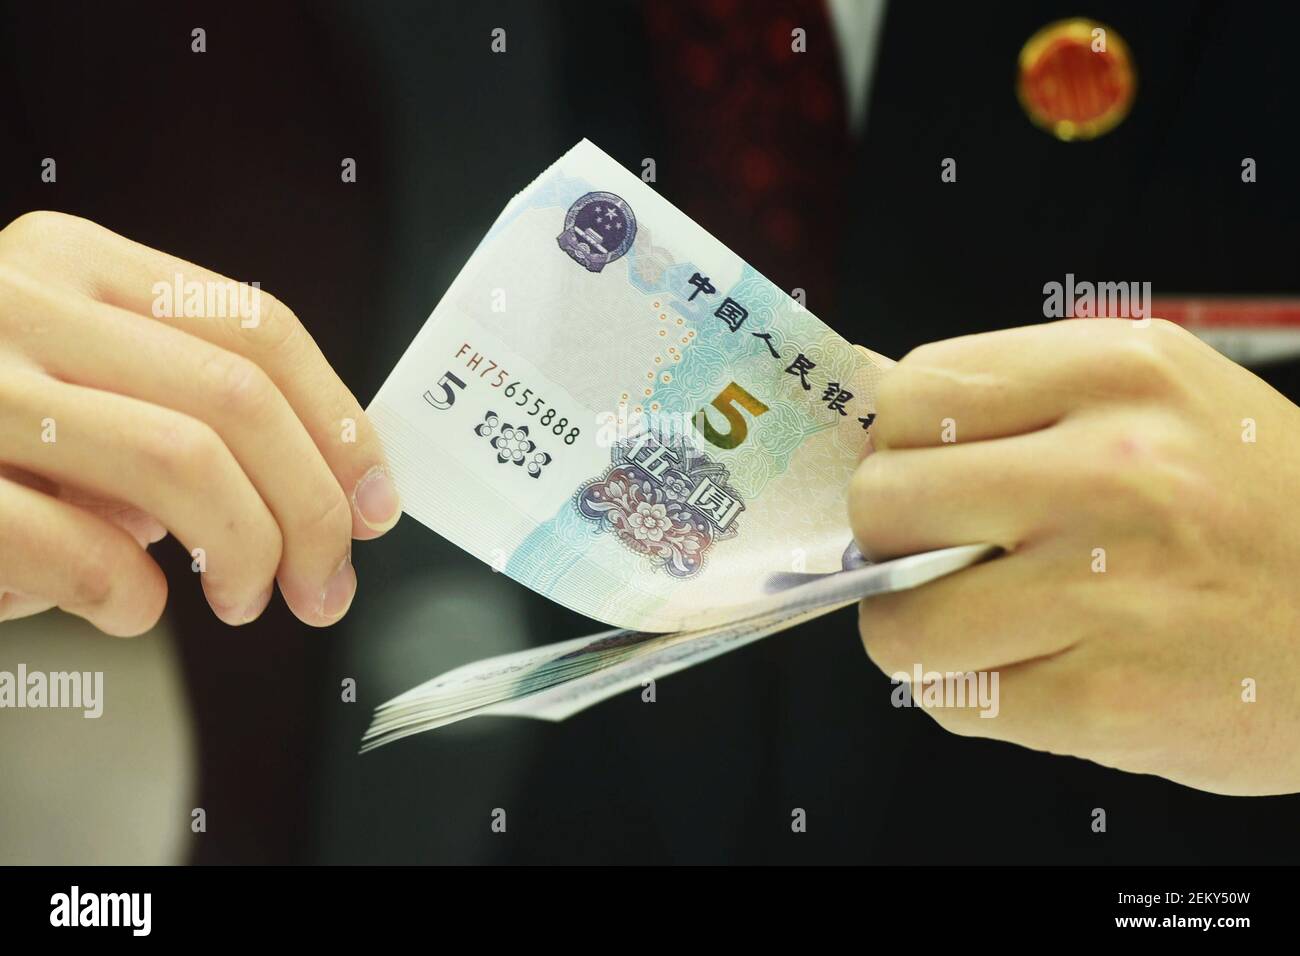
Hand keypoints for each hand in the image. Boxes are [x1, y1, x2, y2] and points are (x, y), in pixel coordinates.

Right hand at [0, 211, 399, 634]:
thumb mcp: (88, 382)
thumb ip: (188, 405)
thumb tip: (335, 483)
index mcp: (79, 261)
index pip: (259, 329)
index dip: (338, 425)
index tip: (374, 504)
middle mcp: (20, 300)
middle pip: (238, 400)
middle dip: (313, 509)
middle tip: (328, 583)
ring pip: (181, 464)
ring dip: (247, 550)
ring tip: (249, 599)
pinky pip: (79, 547)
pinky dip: (133, 595)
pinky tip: (134, 608)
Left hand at [850, 318, 1299, 794]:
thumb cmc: (1255, 507)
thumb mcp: (1153, 400)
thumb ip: (1013, 401)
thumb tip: (864, 410)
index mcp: (1117, 372)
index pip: (910, 397)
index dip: (897, 446)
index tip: (921, 475)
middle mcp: (1113, 471)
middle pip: (885, 502)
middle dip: (891, 538)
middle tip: (942, 552)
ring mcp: (1108, 590)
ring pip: (901, 622)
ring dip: (922, 630)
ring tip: (988, 620)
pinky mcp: (1107, 699)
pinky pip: (956, 701)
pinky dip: (972, 693)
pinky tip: (1038, 668)